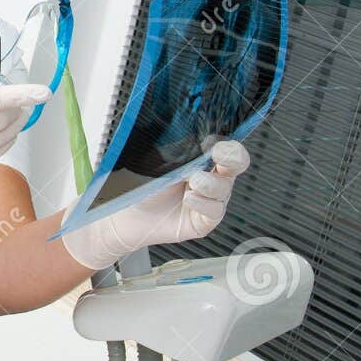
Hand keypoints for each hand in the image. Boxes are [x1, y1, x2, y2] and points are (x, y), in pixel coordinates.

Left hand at [61, 139, 249, 269]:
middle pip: (237, 163)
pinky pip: (215, 210)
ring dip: (210, 183)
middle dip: (232, 157)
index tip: (212, 142)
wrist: (123, 212)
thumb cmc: (140, 183)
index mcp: (202, 156)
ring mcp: (210, 199)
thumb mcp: (158, 160)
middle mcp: (211, 176)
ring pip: (225, 188)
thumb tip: (196, 139)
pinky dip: (204, 203)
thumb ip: (180, 150)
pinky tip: (189, 199)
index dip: (224, 143)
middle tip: (219, 155)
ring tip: (193, 182)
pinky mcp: (204, 220)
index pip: (225, 145)